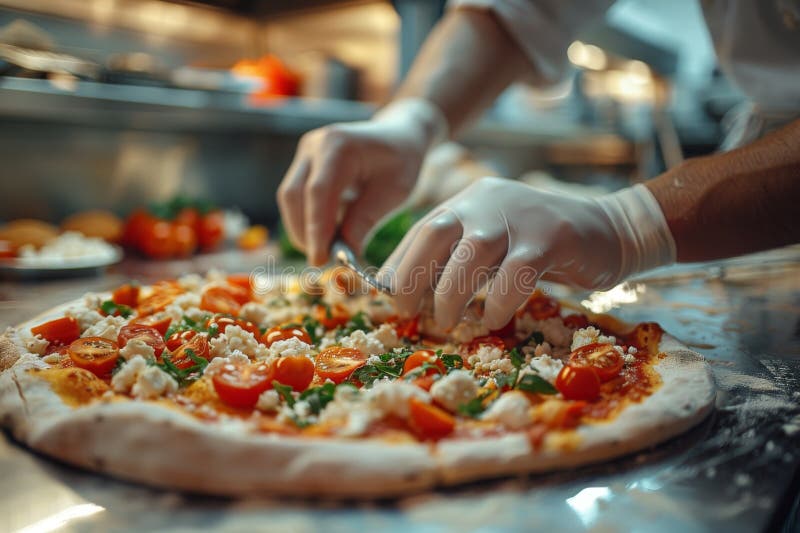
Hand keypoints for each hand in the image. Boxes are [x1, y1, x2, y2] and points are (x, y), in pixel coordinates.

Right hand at [277, 99, 446, 264]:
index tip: (320, 259)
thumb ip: (365, 221)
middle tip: (322, 261)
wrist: (398, 136)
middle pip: (294, 194)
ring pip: (289, 197)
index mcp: (339, 145)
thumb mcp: (393, 193)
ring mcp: (306, 153)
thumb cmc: (401, 162)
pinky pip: (295, 196)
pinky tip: (324, 236)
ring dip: (302, 228)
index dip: (316, 228)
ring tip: (324, 251)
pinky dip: (306, 219)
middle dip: (304, 232)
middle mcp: (315, 145)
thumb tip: (343, 255)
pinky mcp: (304, 164)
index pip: (318, 192)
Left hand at [379, 177, 674, 329]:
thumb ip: (458, 258)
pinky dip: (498, 301)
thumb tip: (410, 293)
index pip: (421, 230)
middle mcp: (488, 202)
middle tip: (407, 311)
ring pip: (471, 254)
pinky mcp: (552, 238)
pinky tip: (492, 320)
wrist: (612, 229)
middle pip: (434, 233)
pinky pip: (516, 273)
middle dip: (411, 276)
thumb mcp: (495, 243)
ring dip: (451, 294)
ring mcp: (521, 217)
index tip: (386, 298)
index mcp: (469, 201)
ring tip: (447, 323)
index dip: (398, 264)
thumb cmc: (543, 247)